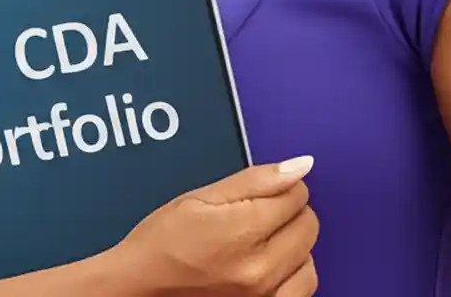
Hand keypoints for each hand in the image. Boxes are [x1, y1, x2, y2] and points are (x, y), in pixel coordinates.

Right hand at [113, 157, 318, 295]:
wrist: (141, 285)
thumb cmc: (162, 240)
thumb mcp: (199, 198)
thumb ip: (254, 181)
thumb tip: (301, 166)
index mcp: (241, 230)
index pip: (295, 194)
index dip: (278, 185)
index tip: (256, 192)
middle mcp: (260, 266)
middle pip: (307, 224)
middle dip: (287, 211)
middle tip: (253, 214)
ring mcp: (266, 293)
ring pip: (309, 256)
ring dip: (292, 243)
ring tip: (259, 241)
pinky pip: (304, 286)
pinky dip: (293, 271)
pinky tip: (269, 264)